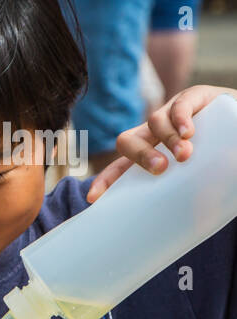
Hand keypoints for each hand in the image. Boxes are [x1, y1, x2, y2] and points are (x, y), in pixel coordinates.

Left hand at [87, 86, 236, 202]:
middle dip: (139, 156)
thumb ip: (198, 193)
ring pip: (154, 122)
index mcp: (152, 154)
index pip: (121, 167)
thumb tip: (200, 221)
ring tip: (186, 154)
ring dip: (168, 139)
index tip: (94, 197)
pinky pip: (179, 105)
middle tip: (161, 169)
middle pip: (128, 141)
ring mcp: (172, 113)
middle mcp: (155, 134)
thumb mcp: (203, 175)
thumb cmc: (223, 156)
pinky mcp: (193, 97)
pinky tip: (188, 132)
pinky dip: (181, 118)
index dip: (106, 180)